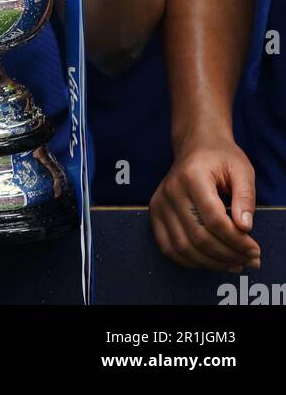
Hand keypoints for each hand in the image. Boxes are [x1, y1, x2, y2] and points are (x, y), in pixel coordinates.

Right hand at [150, 138, 260, 270]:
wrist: (195, 146)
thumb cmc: (220, 157)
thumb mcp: (241, 169)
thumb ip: (245, 196)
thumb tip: (245, 228)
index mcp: (192, 175)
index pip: (214, 219)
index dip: (236, 240)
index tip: (255, 249)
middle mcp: (171, 190)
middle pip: (199, 236)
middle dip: (228, 254)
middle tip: (249, 260)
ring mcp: (159, 202)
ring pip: (183, 247)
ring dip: (211, 262)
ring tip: (234, 263)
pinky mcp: (155, 212)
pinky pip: (168, 247)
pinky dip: (190, 261)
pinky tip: (210, 261)